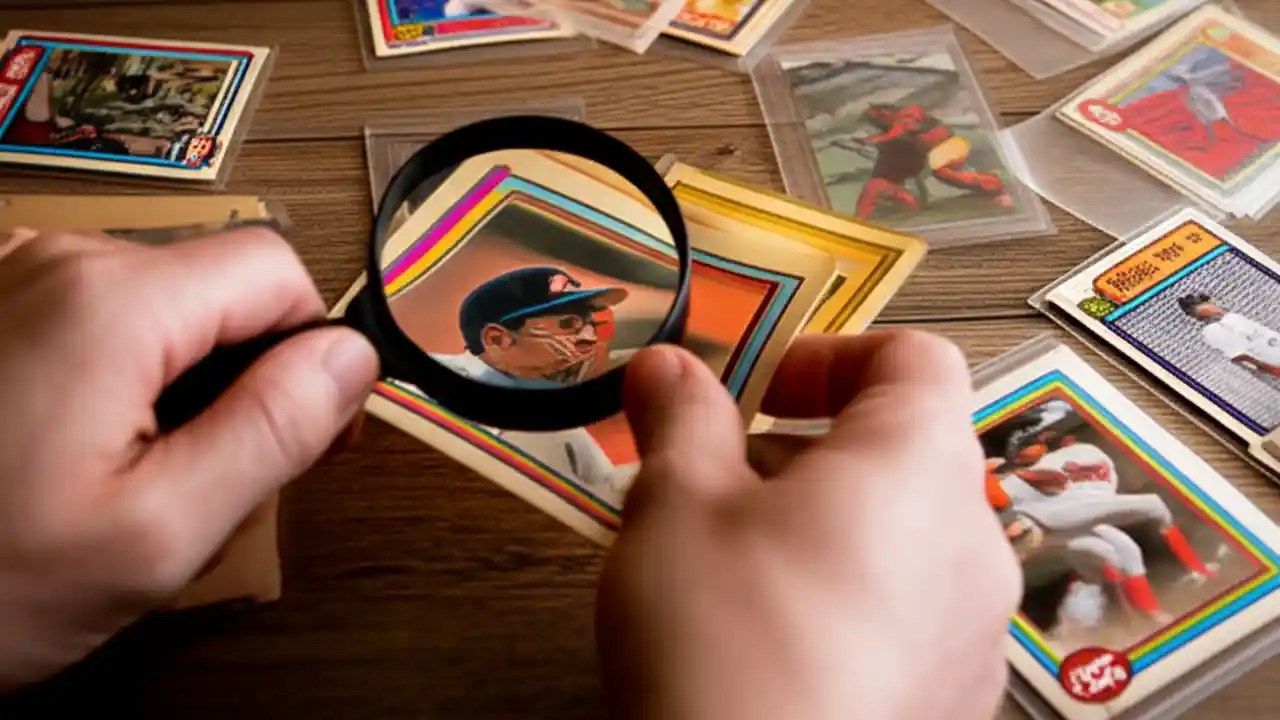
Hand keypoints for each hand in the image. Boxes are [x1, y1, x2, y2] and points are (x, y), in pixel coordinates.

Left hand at [0, 228, 377, 690]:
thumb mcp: (158, 532)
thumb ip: (272, 431)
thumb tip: (351, 356)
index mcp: (110, 303)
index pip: (277, 269)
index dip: (315, 349)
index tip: (310, 432)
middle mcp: (57, 262)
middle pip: (220, 283)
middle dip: (249, 369)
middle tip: (227, 473)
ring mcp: (12, 279)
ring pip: (166, 302)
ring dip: (186, 377)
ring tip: (147, 471)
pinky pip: (102, 317)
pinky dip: (128, 373)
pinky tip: (92, 447)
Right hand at [597, 331, 1021, 719]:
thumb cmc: (726, 647)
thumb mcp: (676, 505)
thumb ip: (681, 419)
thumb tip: (669, 368)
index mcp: (917, 465)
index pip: (916, 357)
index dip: (833, 355)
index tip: (763, 389)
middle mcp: (971, 542)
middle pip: (906, 450)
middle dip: (809, 450)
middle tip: (721, 480)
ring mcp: (973, 631)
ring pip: (904, 537)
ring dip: (825, 526)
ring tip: (733, 565)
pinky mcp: (953, 698)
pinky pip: (908, 613)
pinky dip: (848, 598)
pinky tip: (771, 639)